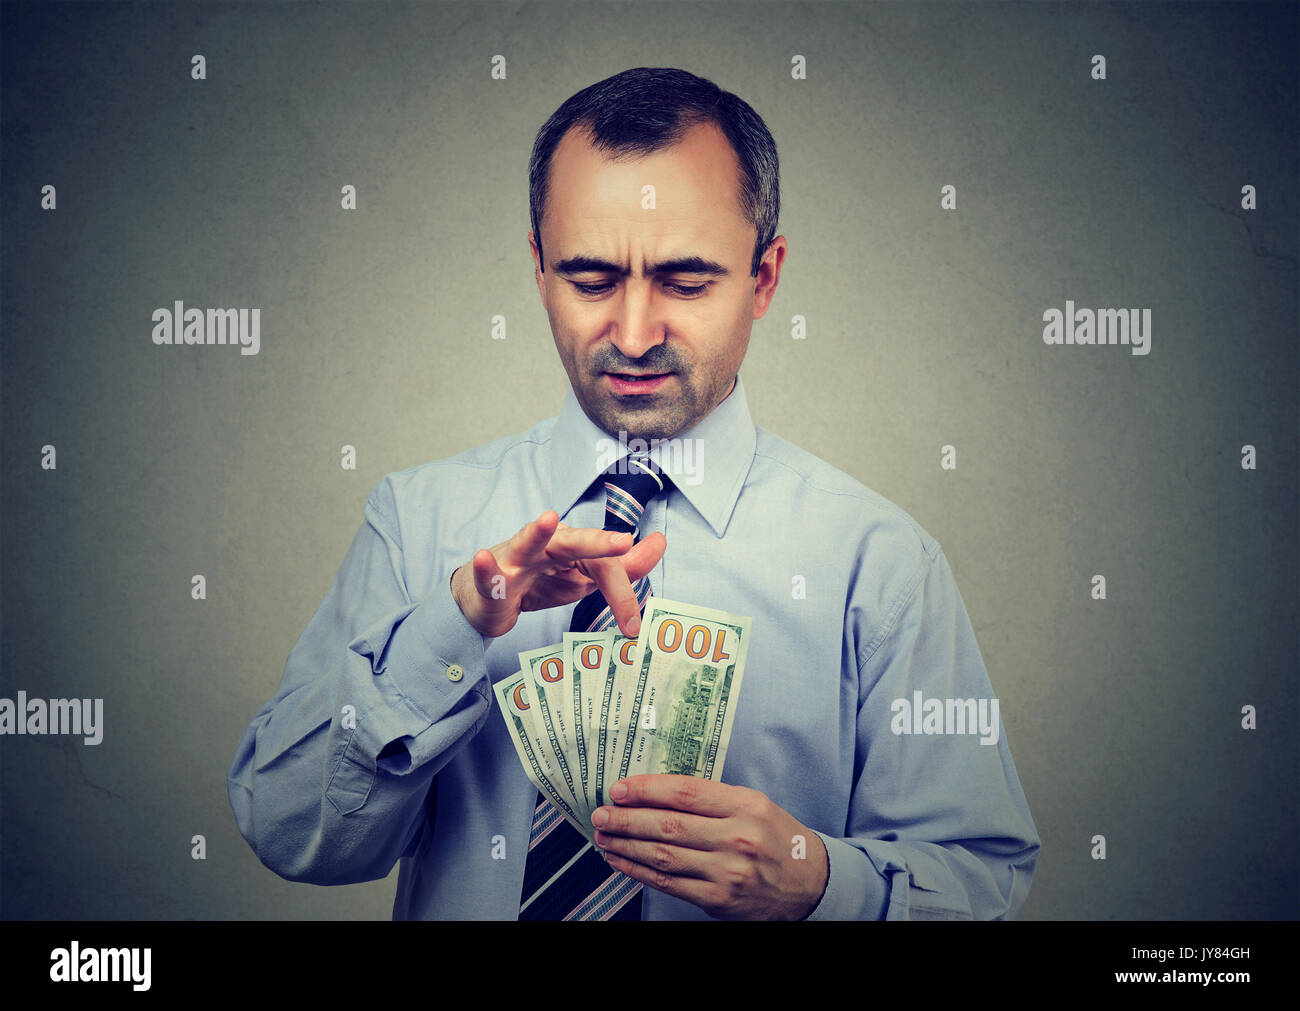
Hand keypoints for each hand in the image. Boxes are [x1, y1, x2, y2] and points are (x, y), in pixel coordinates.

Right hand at [449, 510, 665, 638]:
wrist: (489, 596)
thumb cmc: (541, 581)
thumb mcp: (585, 578)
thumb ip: (623, 567)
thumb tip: (660, 543)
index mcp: (574, 546)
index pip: (604, 564)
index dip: (622, 591)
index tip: (635, 624)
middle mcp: (547, 545)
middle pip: (576, 541)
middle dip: (599, 542)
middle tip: (623, 542)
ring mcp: (516, 559)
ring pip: (530, 542)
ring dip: (538, 531)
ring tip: (549, 519)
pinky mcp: (490, 579)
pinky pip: (486, 572)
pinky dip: (484, 566)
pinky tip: (482, 558)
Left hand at [590, 774, 829, 919]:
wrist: (811, 884)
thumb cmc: (777, 838)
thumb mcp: (754, 805)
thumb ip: (712, 798)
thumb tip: (656, 792)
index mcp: (746, 806)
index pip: (685, 792)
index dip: (646, 789)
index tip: (620, 789)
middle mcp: (737, 838)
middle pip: (667, 825)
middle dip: (626, 819)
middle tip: (601, 813)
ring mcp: (727, 872)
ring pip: (663, 856)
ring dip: (626, 846)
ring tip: (604, 836)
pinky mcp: (718, 899)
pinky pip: (669, 883)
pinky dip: (639, 871)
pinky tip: (622, 861)